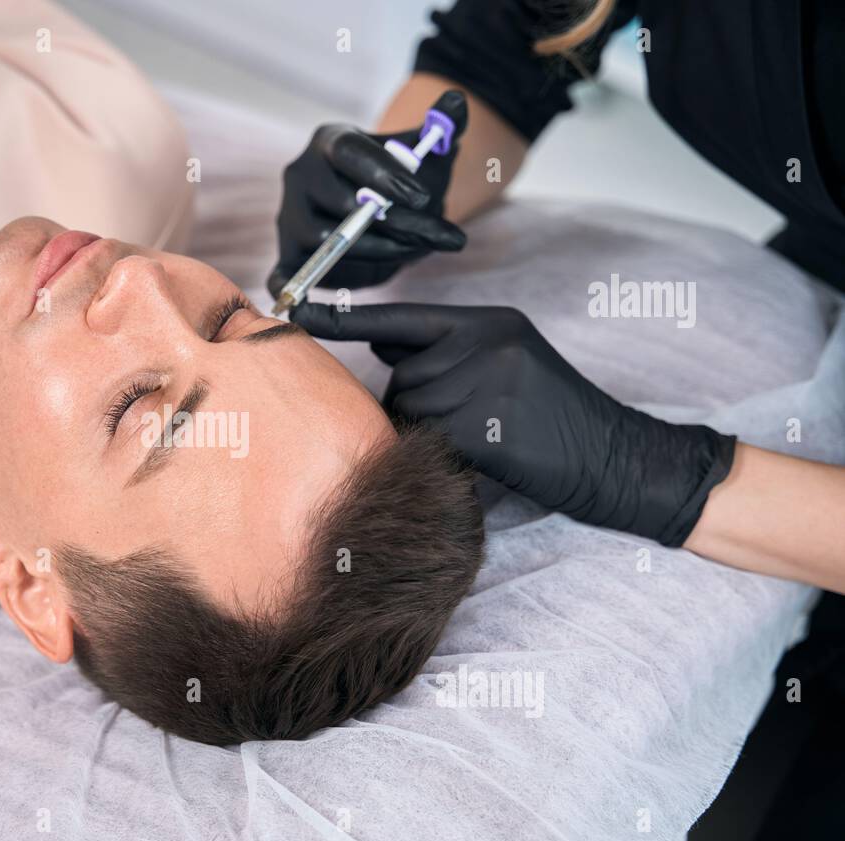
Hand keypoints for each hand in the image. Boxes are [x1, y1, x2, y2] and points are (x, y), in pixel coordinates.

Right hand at [267, 91, 468, 297]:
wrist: (382, 209)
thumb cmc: (405, 179)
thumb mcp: (426, 151)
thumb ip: (444, 126)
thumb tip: (457, 102)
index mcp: (331, 141)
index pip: (349, 151)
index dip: (383, 174)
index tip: (421, 196)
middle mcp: (300, 175)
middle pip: (339, 204)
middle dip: (391, 223)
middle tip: (434, 236)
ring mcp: (289, 217)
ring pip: (326, 244)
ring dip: (374, 253)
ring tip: (413, 252)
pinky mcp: (287, 255)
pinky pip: (286, 276)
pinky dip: (296, 289)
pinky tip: (314, 305)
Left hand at [291, 300, 737, 546]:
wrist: (613, 456)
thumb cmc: (554, 416)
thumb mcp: (509, 361)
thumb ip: (449, 350)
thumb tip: (381, 344)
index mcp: (489, 322)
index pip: (405, 317)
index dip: (351, 319)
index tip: (301, 310)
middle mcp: (484, 343)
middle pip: (401, 376)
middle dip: (418, 405)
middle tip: (470, 421)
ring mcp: (484, 383)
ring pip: (410, 410)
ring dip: (430, 431)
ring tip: (483, 436)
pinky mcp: (483, 426)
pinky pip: (430, 440)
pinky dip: (445, 455)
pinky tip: (485, 456)